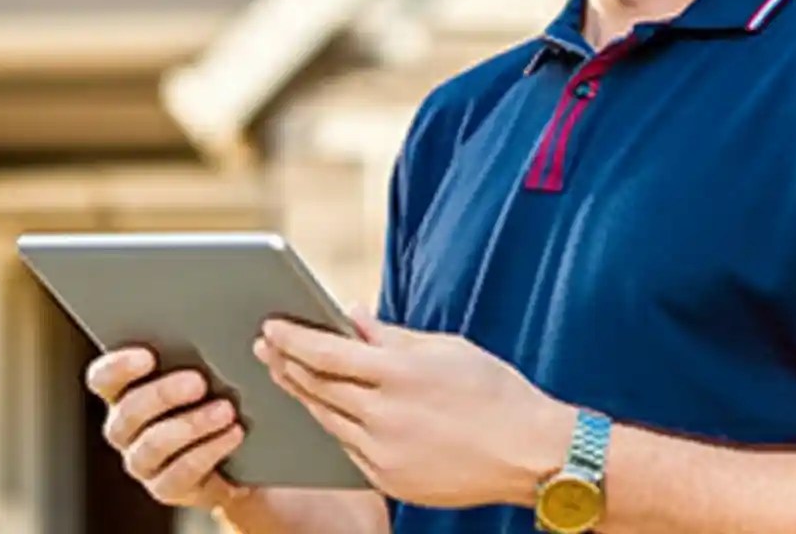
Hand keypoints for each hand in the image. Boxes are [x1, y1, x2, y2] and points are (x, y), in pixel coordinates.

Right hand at [85, 348, 250, 509]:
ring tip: (225, 411)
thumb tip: (234, 338)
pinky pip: (178, 475)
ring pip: (150, 447)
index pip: (103, 378)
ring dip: (189, 426)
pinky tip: (233, 434)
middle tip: (198, 382)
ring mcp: (144, 462)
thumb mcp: (216, 370)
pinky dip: (207, 452)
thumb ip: (207, 351)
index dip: (118, 367)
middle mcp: (127, 428)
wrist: (249, 454)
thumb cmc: (224, 396)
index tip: (148, 356)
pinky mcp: (167, 488)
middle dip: (162, 395)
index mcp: (128, 390)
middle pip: (126, 413)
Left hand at [253, 308, 573, 508]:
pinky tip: (324, 408)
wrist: (531, 454)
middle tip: (265, 347)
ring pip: (326, 418)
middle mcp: (387, 416)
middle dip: (286, 363)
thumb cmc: (495, 393)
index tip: (270, 326)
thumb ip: (390, 335)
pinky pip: (348, 447)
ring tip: (286, 373)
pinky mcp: (390, 479)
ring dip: (302, 393)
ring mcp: (385, 453)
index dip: (292, 338)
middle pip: (318, 386)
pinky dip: (332, 424)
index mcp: (401, 374)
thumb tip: (351, 316)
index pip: (327, 352)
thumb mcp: (445, 349)